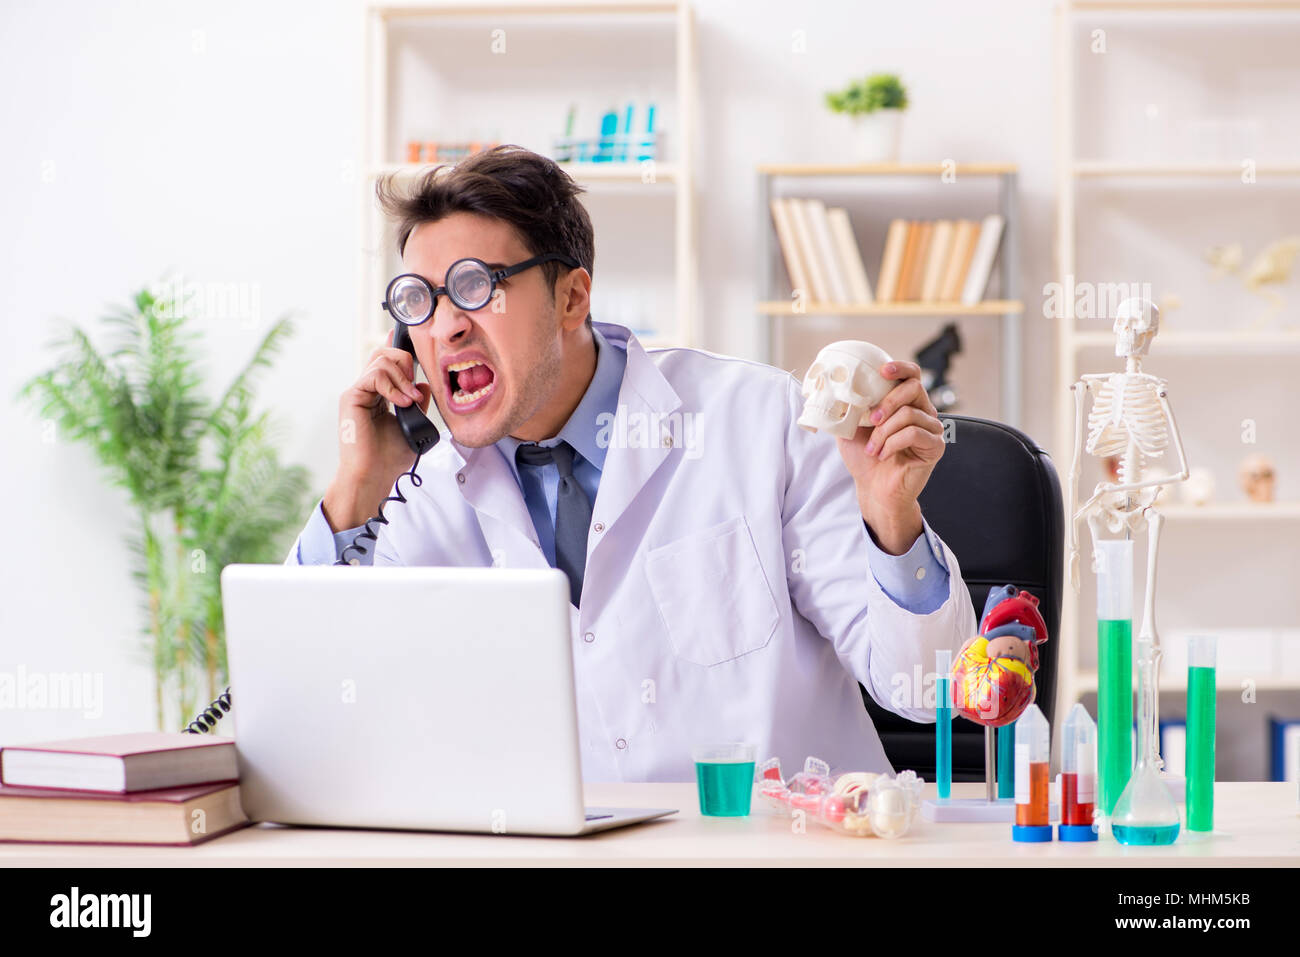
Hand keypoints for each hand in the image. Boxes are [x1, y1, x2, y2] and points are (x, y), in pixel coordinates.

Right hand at [323, 329, 433, 530]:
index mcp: (378, 396)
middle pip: (382, 354)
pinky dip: (392, 386)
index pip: (385, 363)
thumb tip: (422, 384)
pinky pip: (374, 375)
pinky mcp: (351, 398)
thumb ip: (418, 403)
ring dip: (402, 378)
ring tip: (411, 401)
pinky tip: (401, 402)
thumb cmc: (390, 458)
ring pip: (380, 361)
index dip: (396, 348)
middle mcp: (366, 391)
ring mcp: (358, 393)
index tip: (404, 337)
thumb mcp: (413, 426)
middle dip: (404, 361)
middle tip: (414, 388)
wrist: (374, 475)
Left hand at [835, 359, 945, 553]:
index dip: (900, 368)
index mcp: (905, 403)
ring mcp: (931, 429)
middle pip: (914, 388)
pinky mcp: (935, 446)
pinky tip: (884, 455)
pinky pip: (915, 433)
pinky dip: (893, 443)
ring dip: (884, 431)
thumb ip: (849, 405)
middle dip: (887, 402)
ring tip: (873, 448)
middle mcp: (923, 412)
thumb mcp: (850, 426)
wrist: (872, 489)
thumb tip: (834, 386)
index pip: (912, 375)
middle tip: (870, 420)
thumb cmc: (864, 457)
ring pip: (910, 414)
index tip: (883, 371)